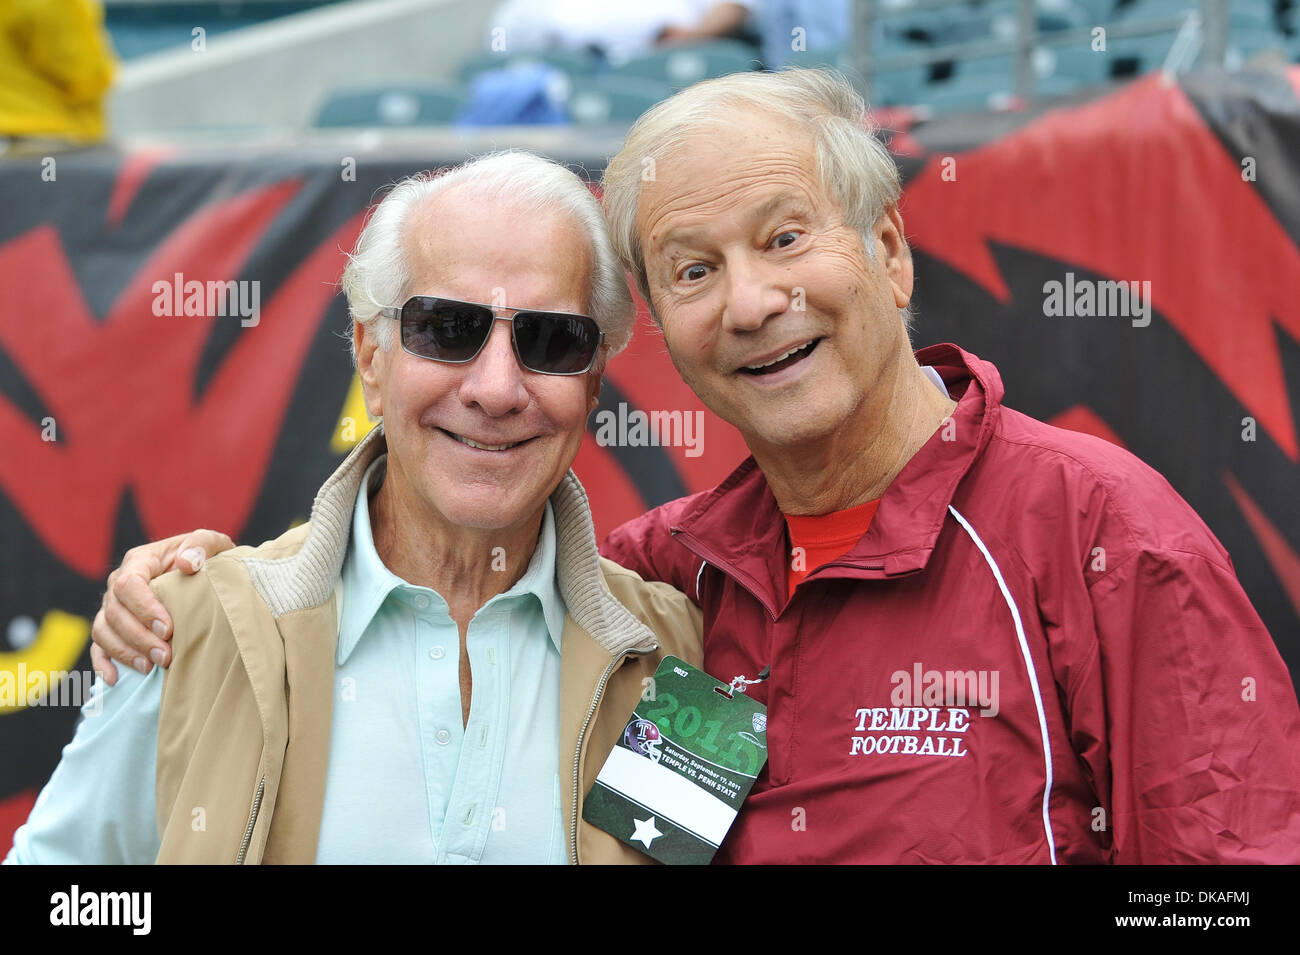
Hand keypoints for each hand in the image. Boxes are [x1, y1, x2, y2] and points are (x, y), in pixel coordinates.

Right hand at [90, 529, 233, 685]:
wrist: (203, 571)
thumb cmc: (206, 557)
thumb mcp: (211, 543)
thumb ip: (201, 544)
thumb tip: (186, 563)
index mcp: (139, 561)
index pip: (129, 584)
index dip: (144, 609)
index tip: (168, 629)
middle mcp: (119, 583)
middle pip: (114, 612)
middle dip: (139, 638)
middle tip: (165, 657)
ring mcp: (113, 606)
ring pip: (103, 631)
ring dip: (124, 652)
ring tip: (150, 668)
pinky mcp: (113, 627)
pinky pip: (98, 646)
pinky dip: (103, 664)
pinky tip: (116, 679)